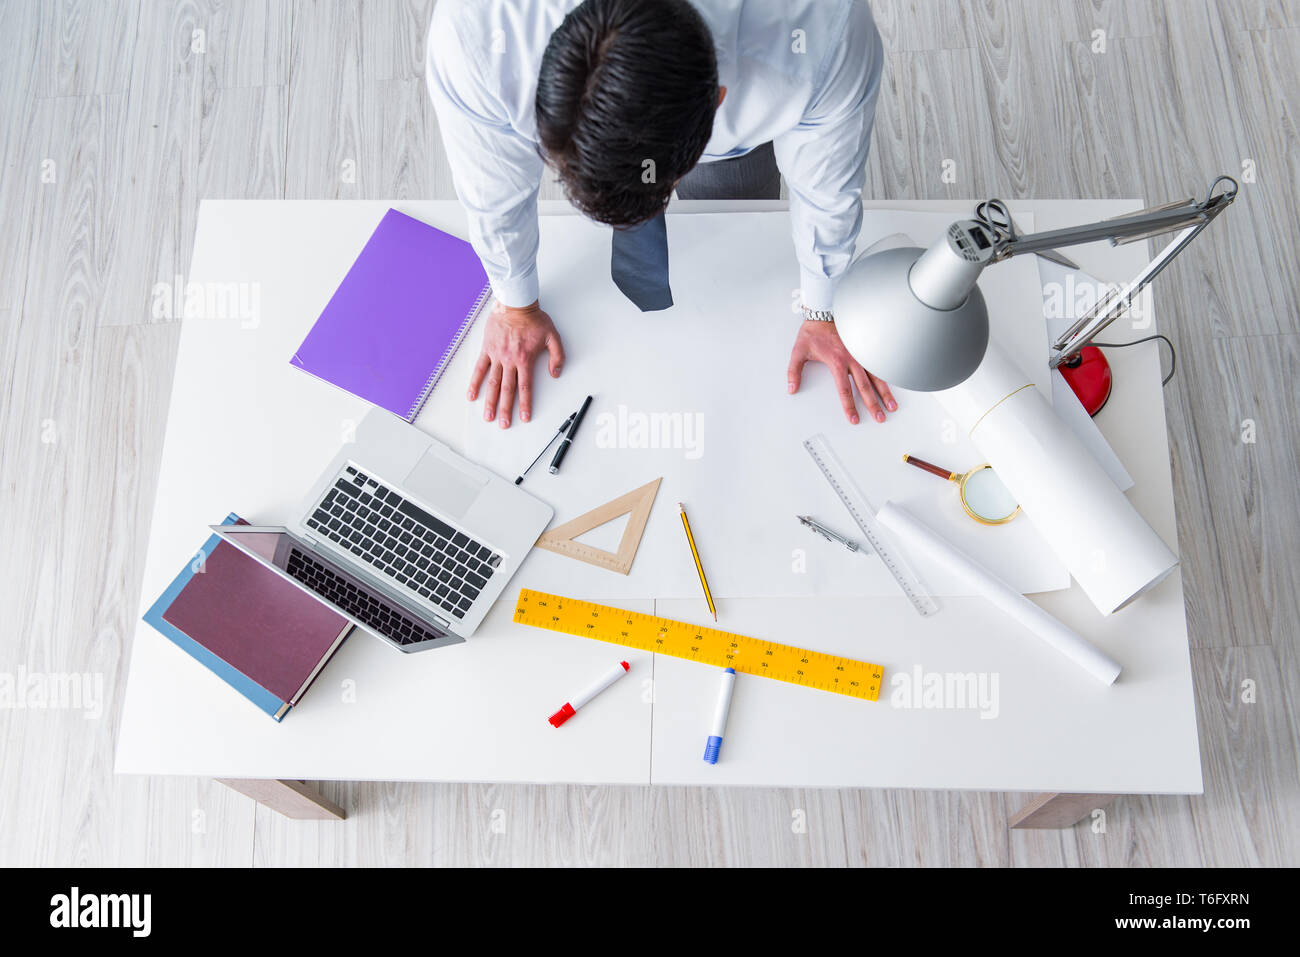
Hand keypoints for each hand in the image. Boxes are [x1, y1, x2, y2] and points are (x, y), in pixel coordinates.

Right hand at [468, 300, 564, 427]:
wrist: (515, 303)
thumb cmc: (533, 319)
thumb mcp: (553, 336)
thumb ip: (557, 357)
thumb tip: (555, 374)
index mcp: (525, 359)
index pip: (525, 387)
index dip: (525, 404)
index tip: (524, 417)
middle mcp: (509, 360)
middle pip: (507, 390)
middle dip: (505, 409)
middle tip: (503, 424)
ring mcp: (496, 356)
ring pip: (493, 383)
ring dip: (490, 401)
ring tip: (488, 416)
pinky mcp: (487, 349)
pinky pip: (479, 368)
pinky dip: (475, 382)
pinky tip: (471, 395)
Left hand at [786, 320, 896, 423]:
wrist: (824, 313)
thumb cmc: (813, 332)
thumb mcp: (799, 351)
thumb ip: (794, 371)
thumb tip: (792, 388)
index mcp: (836, 362)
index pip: (844, 390)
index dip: (850, 406)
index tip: (854, 418)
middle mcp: (852, 359)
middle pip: (865, 387)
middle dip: (873, 404)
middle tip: (879, 418)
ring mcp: (861, 353)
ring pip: (877, 377)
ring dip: (885, 393)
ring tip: (892, 406)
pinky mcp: (865, 349)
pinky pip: (878, 365)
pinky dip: (887, 376)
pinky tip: (893, 386)